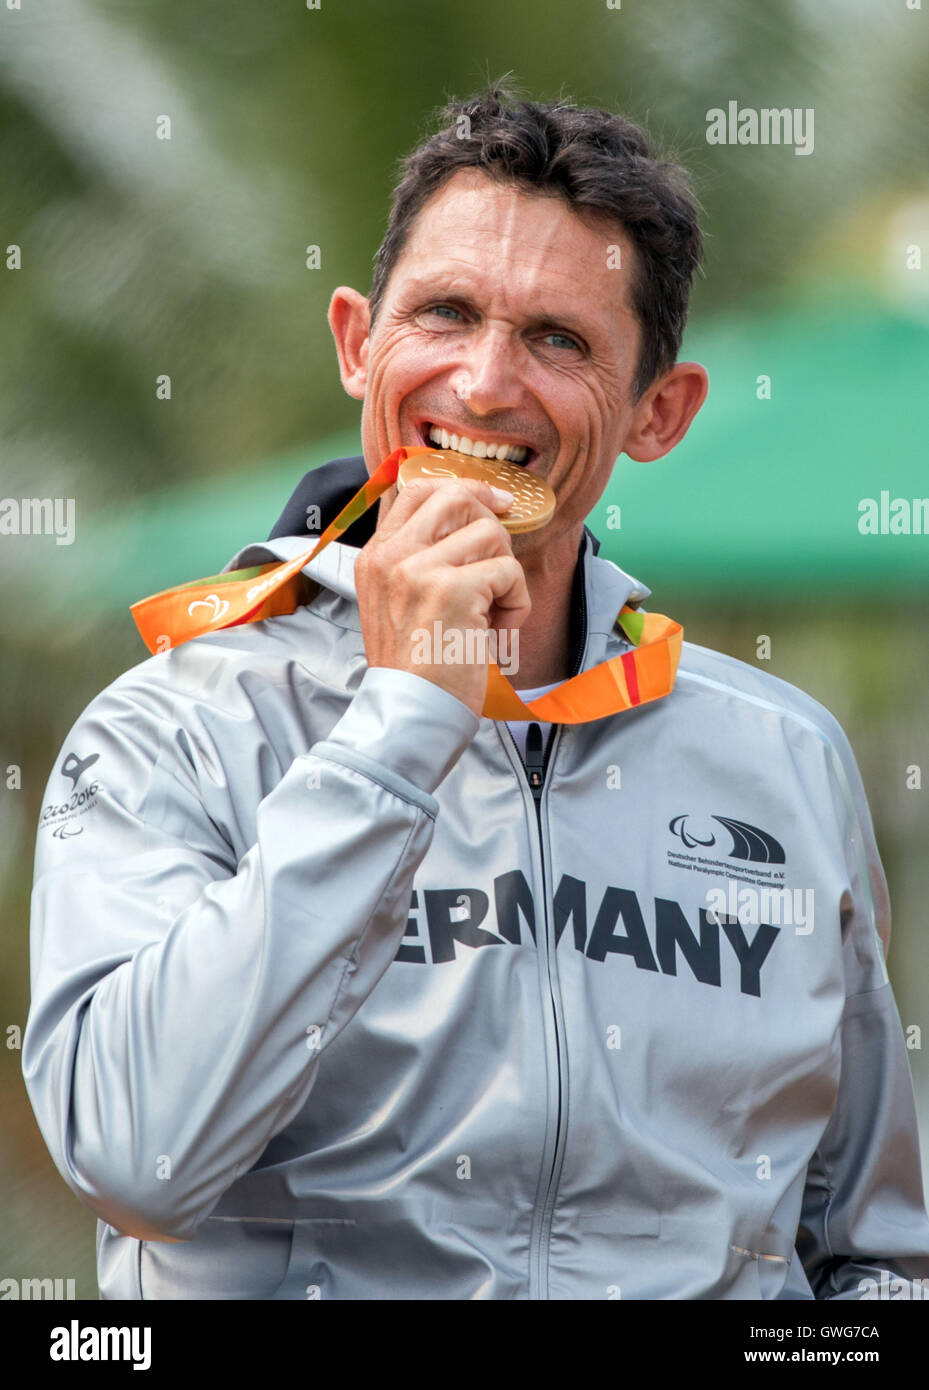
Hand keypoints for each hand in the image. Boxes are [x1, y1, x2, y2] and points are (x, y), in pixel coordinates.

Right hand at [354, 477, 530, 715]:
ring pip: (491, 534)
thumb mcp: (396, 604)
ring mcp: (419, 569)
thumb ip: (419, 562)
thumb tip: (473, 522)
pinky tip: (497, 634)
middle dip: (491, 528)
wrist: (408, 714)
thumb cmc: (414, 669)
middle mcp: (392, 556)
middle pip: (457, 497)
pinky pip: (509, 572)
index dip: (464, 490)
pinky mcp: (453, 589)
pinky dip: (516, 604)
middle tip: (496, 570)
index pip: (418, 489)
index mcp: (376, 556)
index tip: (494, 505)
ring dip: (506, 575)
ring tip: (491, 615)